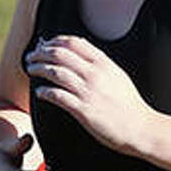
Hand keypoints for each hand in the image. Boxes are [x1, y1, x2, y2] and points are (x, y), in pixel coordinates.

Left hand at [25, 35, 153, 155]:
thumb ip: (100, 62)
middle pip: (60, 54)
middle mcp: (95, 74)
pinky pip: (57, 96)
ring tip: (30, 70)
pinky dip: (44, 92)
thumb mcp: (118, 75)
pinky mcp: (83, 110)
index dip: (54, 41)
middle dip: (41, 53)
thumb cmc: (129, 104)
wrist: (140, 128)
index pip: (73, 42)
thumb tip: (81, 49)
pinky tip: (39, 92)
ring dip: (38, 69)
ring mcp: (88, 92)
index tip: (45, 45)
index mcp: (104, 63)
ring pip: (55, 72)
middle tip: (31, 56)